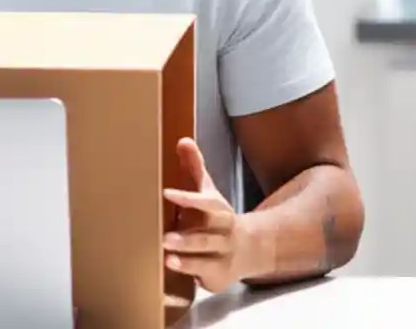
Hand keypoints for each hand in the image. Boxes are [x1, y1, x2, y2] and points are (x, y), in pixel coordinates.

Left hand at [162, 138, 259, 292]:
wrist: (250, 248)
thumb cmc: (217, 216)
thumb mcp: (208, 192)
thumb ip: (194, 168)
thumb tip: (183, 140)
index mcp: (218, 211)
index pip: (205, 203)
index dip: (188, 199)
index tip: (167, 193)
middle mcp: (223, 234)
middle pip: (207, 236)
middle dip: (188, 238)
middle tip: (165, 237)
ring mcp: (222, 256)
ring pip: (205, 258)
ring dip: (186, 257)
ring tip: (166, 253)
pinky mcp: (217, 275)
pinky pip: (204, 275)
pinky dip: (189, 272)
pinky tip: (171, 267)